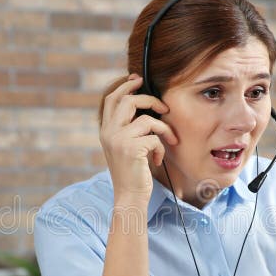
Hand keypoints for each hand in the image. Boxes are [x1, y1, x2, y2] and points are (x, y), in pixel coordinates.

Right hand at [99, 74, 177, 203]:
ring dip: (164, 129)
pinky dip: (161, 148)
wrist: (129, 196)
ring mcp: (118, 140)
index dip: (125, 86)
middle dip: (150, 100)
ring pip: (147, 119)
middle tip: (164, 108)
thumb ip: (128, 128)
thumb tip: (145, 105)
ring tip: (170, 140)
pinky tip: (157, 159)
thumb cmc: (132, 172)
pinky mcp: (131, 149)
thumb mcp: (125, 146)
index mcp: (105, 130)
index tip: (138, 79)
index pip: (112, 99)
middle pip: (129, 101)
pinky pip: (154, 138)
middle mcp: (108, 133)